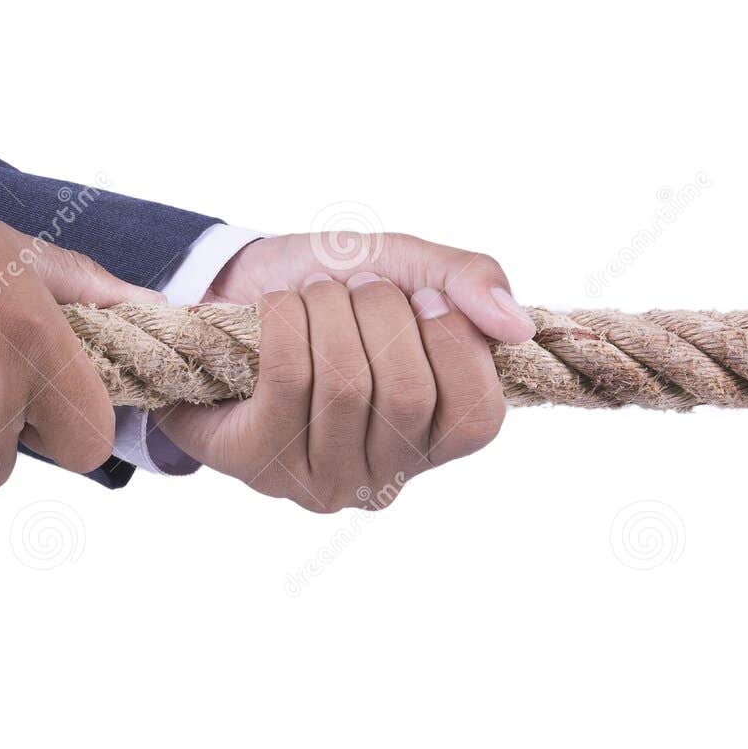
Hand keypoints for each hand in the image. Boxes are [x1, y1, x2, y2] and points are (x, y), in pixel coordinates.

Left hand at [156, 234, 530, 511]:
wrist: (232, 292)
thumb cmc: (330, 290)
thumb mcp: (407, 267)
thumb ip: (470, 283)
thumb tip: (515, 326)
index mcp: (432, 441)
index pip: (476, 417)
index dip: (451, 341)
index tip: (420, 296)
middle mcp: (382, 477)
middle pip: (405, 395)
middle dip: (380, 312)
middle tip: (357, 285)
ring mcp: (319, 481)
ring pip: (344, 385)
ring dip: (329, 308)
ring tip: (315, 293)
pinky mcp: (257, 463)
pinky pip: (287, 376)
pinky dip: (285, 317)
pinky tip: (277, 307)